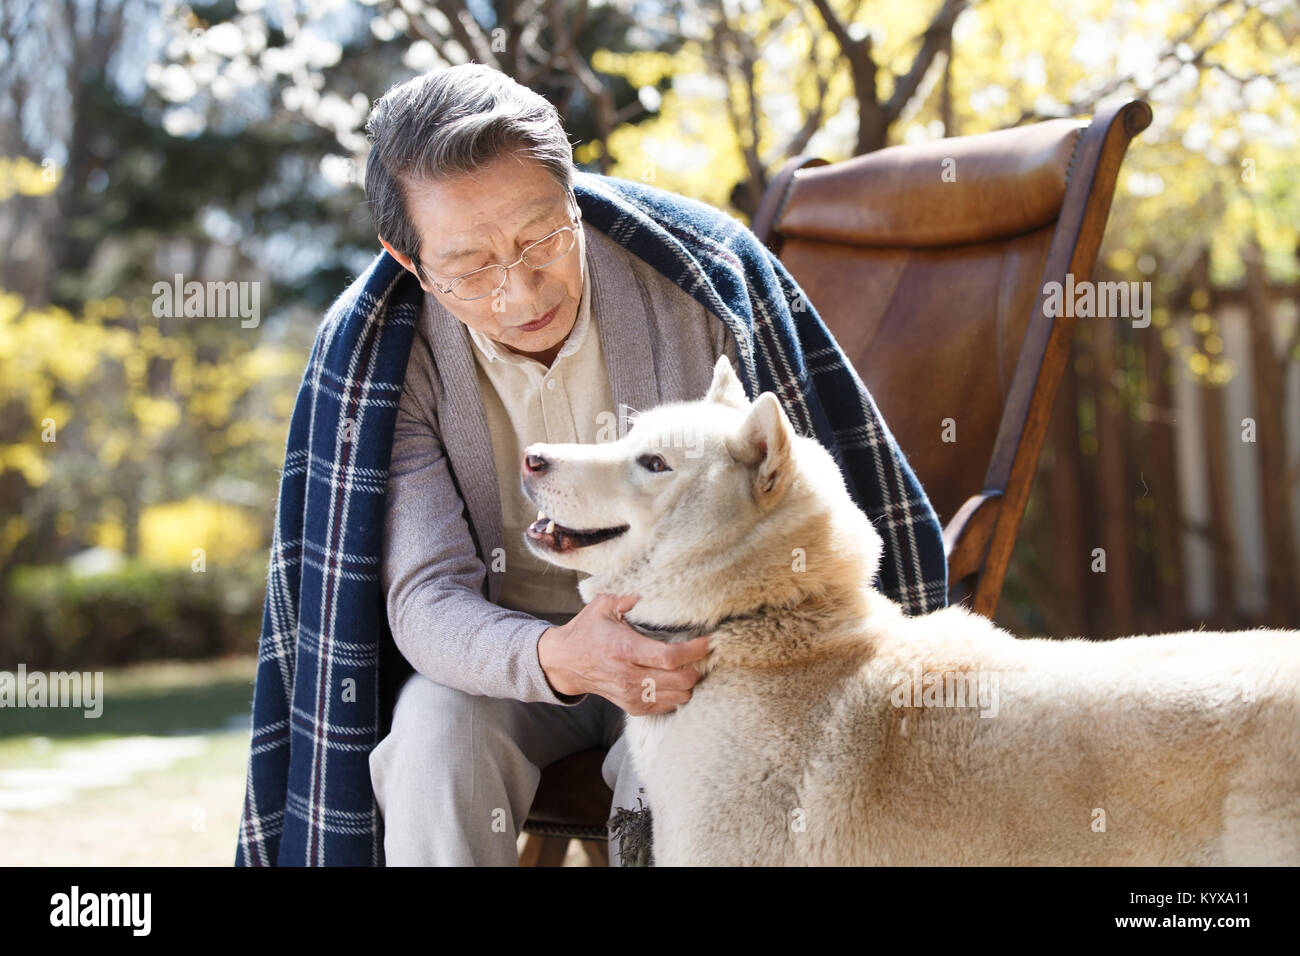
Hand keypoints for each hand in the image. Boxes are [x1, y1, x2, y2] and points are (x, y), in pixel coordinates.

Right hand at [537, 593, 712, 714]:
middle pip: (681, 681)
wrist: (565, 663)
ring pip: (679, 697)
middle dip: (699, 667)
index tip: (708, 640)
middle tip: (703, 653)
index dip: (694, 651)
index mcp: (625, 649)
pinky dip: (678, 693)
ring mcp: (631, 695)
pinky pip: (668, 705)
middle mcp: (629, 676)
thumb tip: (653, 591)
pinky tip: (675, 677)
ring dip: (690, 681)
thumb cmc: (587, 631)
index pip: (669, 657)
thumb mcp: (603, 605)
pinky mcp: (633, 706)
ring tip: (691, 665)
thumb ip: (628, 596)